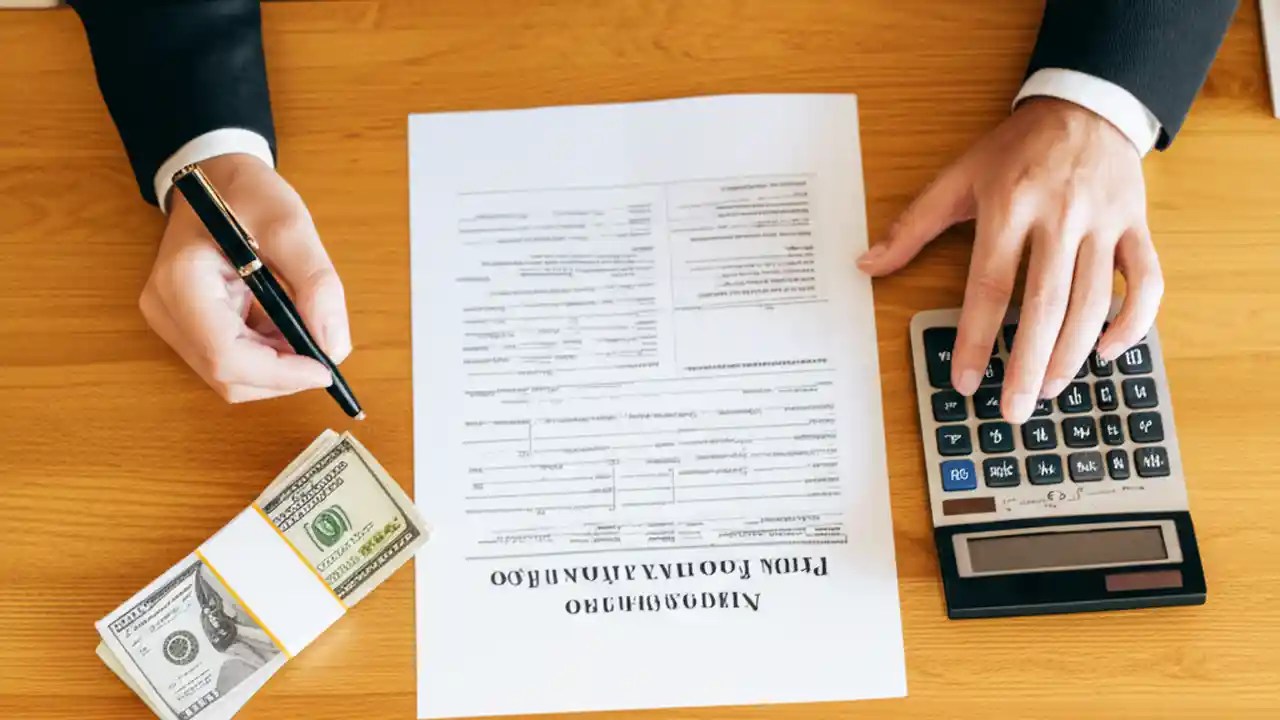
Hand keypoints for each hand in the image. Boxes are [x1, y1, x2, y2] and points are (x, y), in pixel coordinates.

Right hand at [139, 153, 351, 402]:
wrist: (215, 177)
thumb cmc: (247, 194)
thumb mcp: (291, 226)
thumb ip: (317, 284)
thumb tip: (335, 346)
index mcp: (183, 281)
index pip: (226, 356)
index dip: (280, 373)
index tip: (325, 366)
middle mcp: (166, 310)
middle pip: (228, 376)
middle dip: (283, 375)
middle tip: (323, 350)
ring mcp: (171, 321)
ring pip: (230, 377)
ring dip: (277, 368)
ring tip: (302, 328)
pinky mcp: (185, 327)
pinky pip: (230, 361)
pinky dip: (266, 357)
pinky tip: (283, 326)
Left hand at [859, 98, 1161, 422]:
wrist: (1086, 105)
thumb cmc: (1015, 151)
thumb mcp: (957, 177)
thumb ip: (911, 226)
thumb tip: (866, 264)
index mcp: (1009, 207)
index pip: (990, 286)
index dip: (975, 338)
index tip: (964, 381)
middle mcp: (1059, 217)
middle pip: (1045, 303)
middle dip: (1027, 364)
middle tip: (1013, 410)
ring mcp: (1104, 223)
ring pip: (1095, 301)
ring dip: (1072, 353)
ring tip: (1047, 390)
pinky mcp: (1137, 227)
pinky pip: (1147, 281)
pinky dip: (1134, 321)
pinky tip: (1107, 352)